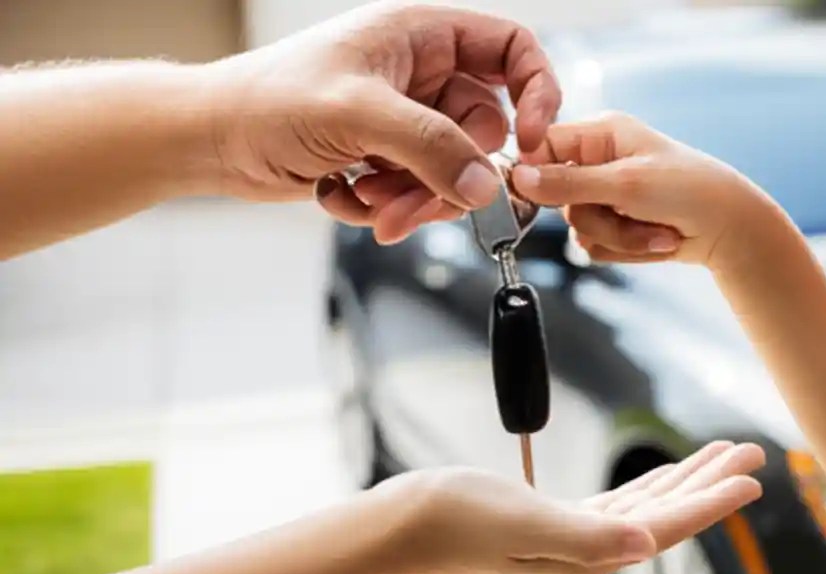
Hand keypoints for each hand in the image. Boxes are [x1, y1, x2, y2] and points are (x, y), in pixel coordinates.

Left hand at [206, 1, 560, 242]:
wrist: (210, 140)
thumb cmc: (267, 100)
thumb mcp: (358, 114)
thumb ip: (431, 147)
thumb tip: (486, 184)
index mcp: (421, 36)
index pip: (511, 50)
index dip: (535, 91)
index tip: (532, 139)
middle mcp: (419, 75)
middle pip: (485, 129)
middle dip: (454, 174)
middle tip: (420, 200)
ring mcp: (404, 120)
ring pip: (453, 170)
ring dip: (418, 198)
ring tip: (374, 206)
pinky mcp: (386, 158)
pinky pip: (419, 191)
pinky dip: (388, 205)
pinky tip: (346, 195)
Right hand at [384, 441, 763, 573]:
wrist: (404, 526)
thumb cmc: (456, 519)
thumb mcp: (524, 522)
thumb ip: (585, 537)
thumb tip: (645, 546)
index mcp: (589, 554)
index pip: (665, 525)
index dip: (712, 501)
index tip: (751, 478)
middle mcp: (589, 551)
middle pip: (667, 513)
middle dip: (711, 482)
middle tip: (752, 453)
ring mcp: (573, 538)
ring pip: (647, 503)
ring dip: (686, 478)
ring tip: (722, 455)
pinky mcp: (555, 522)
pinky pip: (619, 501)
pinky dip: (648, 484)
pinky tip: (664, 475)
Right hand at [510, 112, 777, 270]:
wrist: (731, 230)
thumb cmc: (690, 190)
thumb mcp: (626, 183)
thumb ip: (569, 182)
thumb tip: (518, 177)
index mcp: (601, 134)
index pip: (541, 146)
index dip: (532, 172)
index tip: (529, 196)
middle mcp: (599, 163)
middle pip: (557, 198)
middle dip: (599, 216)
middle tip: (633, 213)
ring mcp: (607, 197)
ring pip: (578, 229)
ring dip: (620, 238)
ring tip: (658, 229)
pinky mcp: (617, 227)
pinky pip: (595, 248)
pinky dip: (627, 250)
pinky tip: (658, 240)